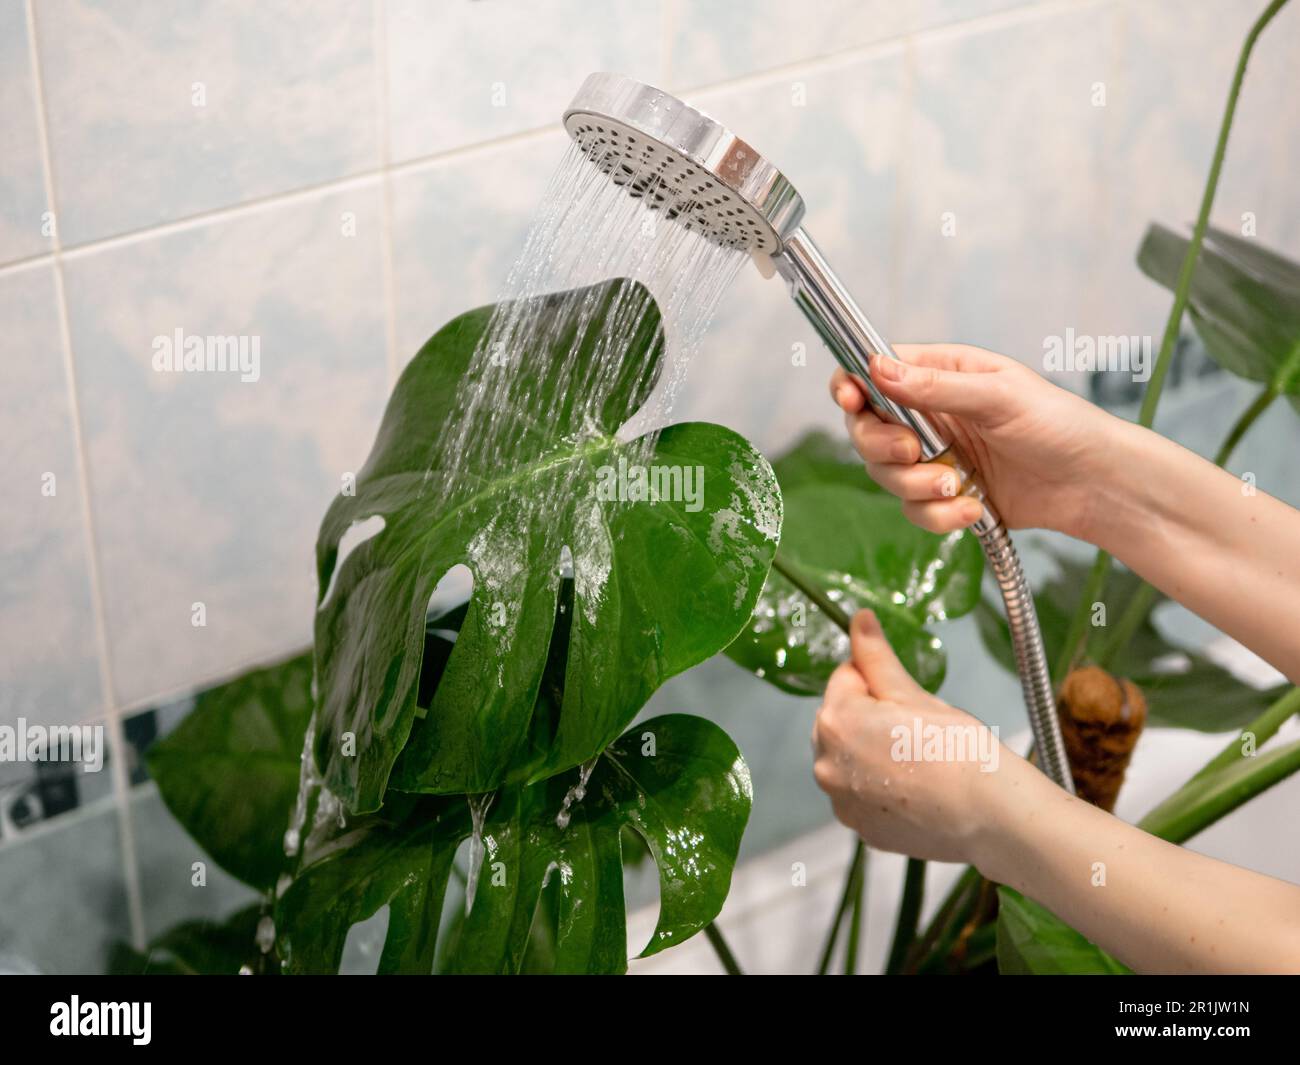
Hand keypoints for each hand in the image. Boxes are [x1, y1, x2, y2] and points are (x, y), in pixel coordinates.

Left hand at [811, 610, 1035, 864]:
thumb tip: (859, 617)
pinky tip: (917, 788)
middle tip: (917, 728)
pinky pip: (862, 796)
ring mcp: (842, 803)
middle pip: (840, 721)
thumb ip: (877, 657)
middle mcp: (826, 765)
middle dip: (869, 717)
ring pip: (849, 761)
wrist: (991, 816)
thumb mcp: (915, 694)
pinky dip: (881, 789)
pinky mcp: (861, 831)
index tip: (909, 696)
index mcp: (835, 721)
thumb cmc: (957, 748)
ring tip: (920, 760)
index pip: (845, 678)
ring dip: (871, 753)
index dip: (878, 680)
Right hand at [831, 344, 1120, 537]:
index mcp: (940, 374)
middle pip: (866, 430)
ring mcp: (934, 457)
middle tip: (913, 453)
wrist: (1095, 486)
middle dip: (882, 447)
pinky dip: (938, 515)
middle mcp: (929, 415)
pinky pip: (914, 510)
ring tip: (956, 487)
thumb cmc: (1060, 425)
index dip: (852, 386)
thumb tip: (878, 368)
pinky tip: (973, 509)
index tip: (852, 401)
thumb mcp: (999, 395)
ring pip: (886, 475)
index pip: (873, 372)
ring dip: (916, 486)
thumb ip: (936, 386)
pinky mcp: (945, 496)